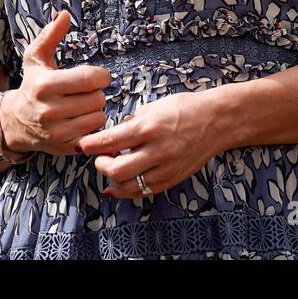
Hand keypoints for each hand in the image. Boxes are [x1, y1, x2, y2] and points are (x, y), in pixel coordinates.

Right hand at [0, 10, 110, 156]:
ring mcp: (57, 132)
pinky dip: (93, 127)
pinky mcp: (64, 147)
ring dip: (96, 110)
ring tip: (83, 106)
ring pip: (98, 117)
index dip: (100, 76)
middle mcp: (49, 111)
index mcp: (44, 85)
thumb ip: (50, 35)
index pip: (90, 79)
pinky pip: (94, 135)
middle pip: (97, 98)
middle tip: (86, 93)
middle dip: (96, 93)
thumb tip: (64, 14)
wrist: (15, 122)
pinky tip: (82, 120)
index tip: (97, 76)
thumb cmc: (31, 85)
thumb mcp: (35, 58)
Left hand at [75, 90, 225, 198]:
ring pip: (128, 185)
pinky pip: (143, 191)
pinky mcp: (172, 179)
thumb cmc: (184, 109)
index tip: (81, 146)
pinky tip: (117, 186)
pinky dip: (126, 190)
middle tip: (98, 157)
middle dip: (100, 165)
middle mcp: (156, 150)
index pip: (109, 141)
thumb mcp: (153, 107)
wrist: (216, 121)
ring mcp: (165, 168)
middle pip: (116, 170)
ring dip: (112, 179)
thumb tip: (112, 136)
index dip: (90, 145)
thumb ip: (131, 123)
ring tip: (110, 168)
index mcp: (148, 127)